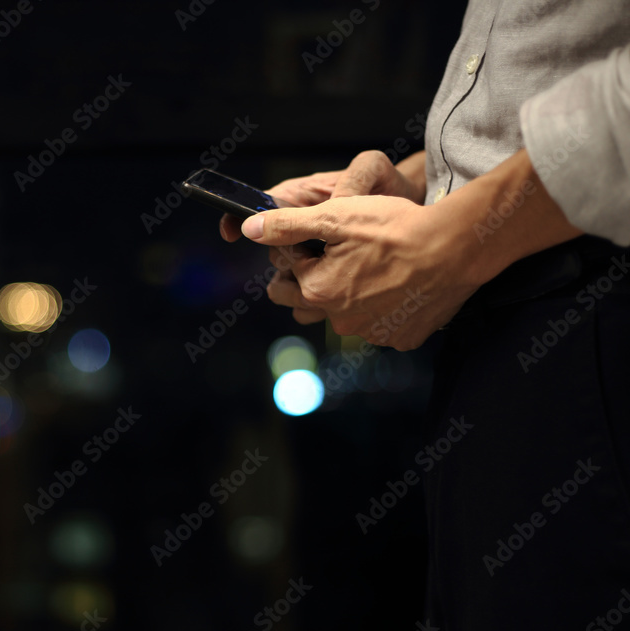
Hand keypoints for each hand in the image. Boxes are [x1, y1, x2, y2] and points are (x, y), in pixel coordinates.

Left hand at [223, 151, 428, 330]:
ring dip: (349, 296)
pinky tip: (397, 285)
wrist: (456, 248)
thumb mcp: (335, 216)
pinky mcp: (400, 339)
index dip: (302, 249)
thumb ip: (287, 225)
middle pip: (309, 301)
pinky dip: (383, 309)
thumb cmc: (395, 228)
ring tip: (370, 268)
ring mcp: (372, 333)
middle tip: (337, 254)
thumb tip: (249, 229)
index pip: (291, 270)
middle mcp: (340, 320)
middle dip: (314, 279)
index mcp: (317, 291)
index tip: (324, 236)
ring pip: (345, 314)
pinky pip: (381, 326)